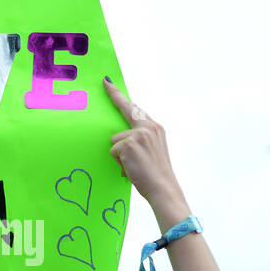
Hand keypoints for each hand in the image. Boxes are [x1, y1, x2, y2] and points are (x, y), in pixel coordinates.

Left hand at [104, 80, 184, 209]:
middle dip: (115, 96)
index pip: (136, 108)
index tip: (109, 83)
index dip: (121, 96)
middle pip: (125, 109)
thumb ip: (140, 139)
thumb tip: (118, 140)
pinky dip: (119, 162)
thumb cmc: (155, 175)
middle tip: (106, 82)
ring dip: (119, 155)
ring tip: (133, 166)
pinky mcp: (129, 144)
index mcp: (155, 128)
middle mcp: (149, 127)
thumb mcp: (152, 151)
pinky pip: (113, 151)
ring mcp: (139, 134)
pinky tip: (130, 169)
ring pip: (115, 140)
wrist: (163, 188)